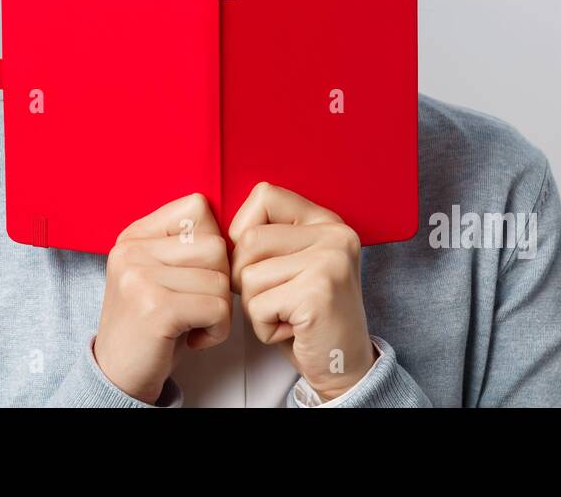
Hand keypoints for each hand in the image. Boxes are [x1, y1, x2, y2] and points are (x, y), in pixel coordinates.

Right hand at [94, 193, 232, 403]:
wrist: (117, 377)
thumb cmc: (150, 325)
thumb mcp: (159, 275)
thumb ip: (184, 246)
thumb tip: (235, 228)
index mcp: (133, 236)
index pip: (197, 208)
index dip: (211, 244)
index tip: (196, 275)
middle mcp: (131, 250)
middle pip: (215, 245)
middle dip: (219, 281)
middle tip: (197, 306)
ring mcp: (139, 277)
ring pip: (219, 279)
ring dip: (220, 310)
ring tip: (194, 323)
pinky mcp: (155, 307)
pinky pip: (217, 308)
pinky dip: (217, 330)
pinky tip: (195, 339)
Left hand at [228, 182, 377, 401]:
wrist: (344, 366)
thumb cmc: (307, 317)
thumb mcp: (292, 264)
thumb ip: (268, 238)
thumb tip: (216, 232)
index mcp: (325, 221)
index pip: (264, 195)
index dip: (245, 230)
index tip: (261, 261)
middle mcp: (334, 234)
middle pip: (249, 240)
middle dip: (247, 279)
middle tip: (278, 300)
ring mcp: (329, 261)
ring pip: (249, 275)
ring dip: (256, 306)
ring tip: (288, 315)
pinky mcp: (318, 293)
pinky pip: (258, 306)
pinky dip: (264, 328)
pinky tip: (293, 330)